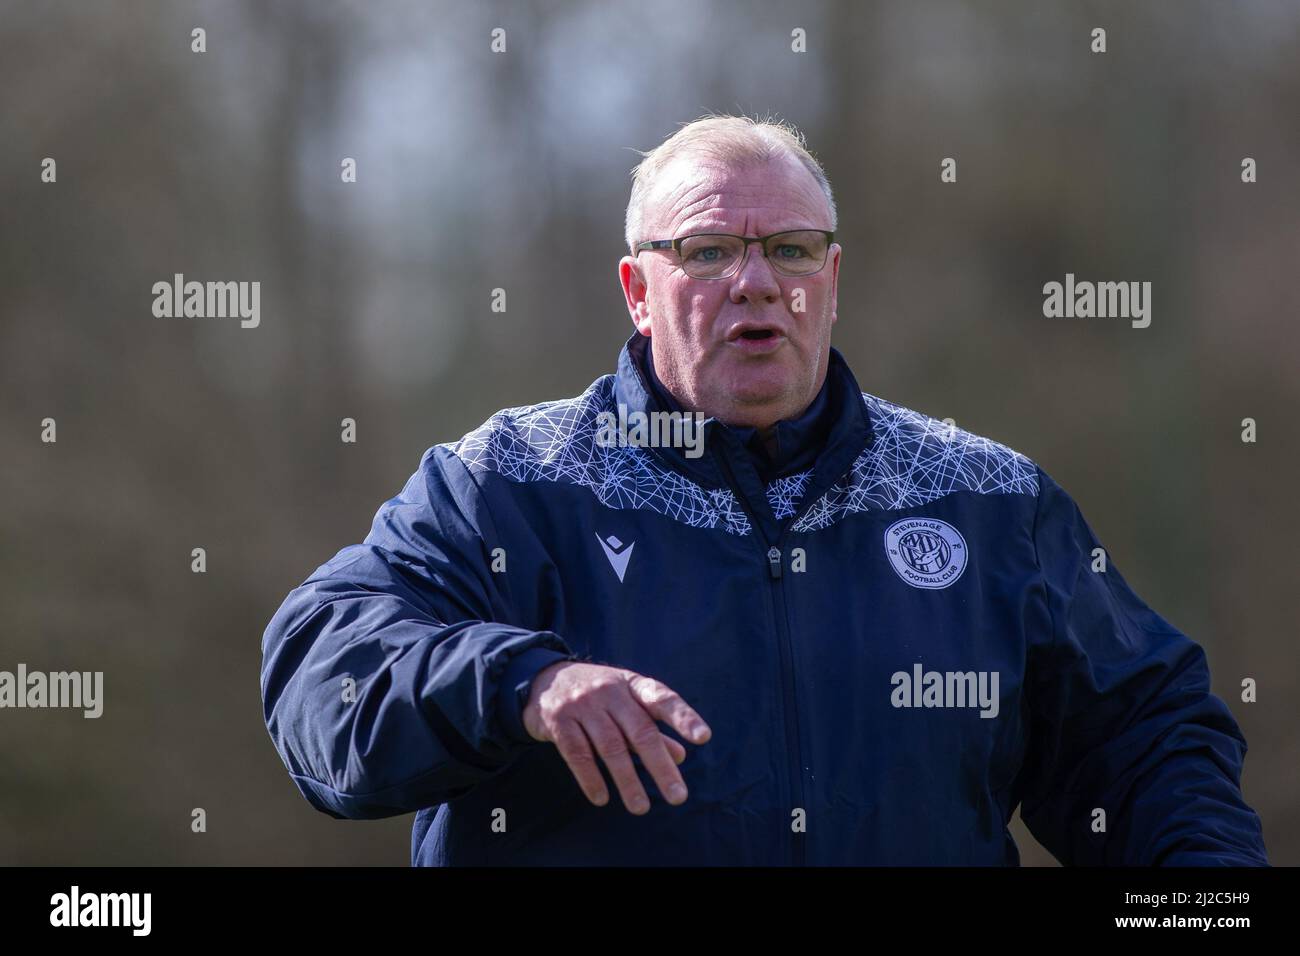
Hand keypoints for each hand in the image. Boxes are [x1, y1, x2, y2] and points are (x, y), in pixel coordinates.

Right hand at [520, 661, 711, 814]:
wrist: (544, 680)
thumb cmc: (598, 695)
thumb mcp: (627, 703)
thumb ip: (653, 728)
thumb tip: (681, 756)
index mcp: (632, 684)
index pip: (662, 699)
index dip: (683, 717)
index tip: (703, 737)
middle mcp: (609, 691)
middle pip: (640, 731)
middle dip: (660, 766)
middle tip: (677, 797)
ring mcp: (582, 705)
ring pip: (610, 747)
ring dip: (627, 781)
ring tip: (641, 808)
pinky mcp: (558, 721)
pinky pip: (577, 754)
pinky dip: (591, 779)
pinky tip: (602, 798)